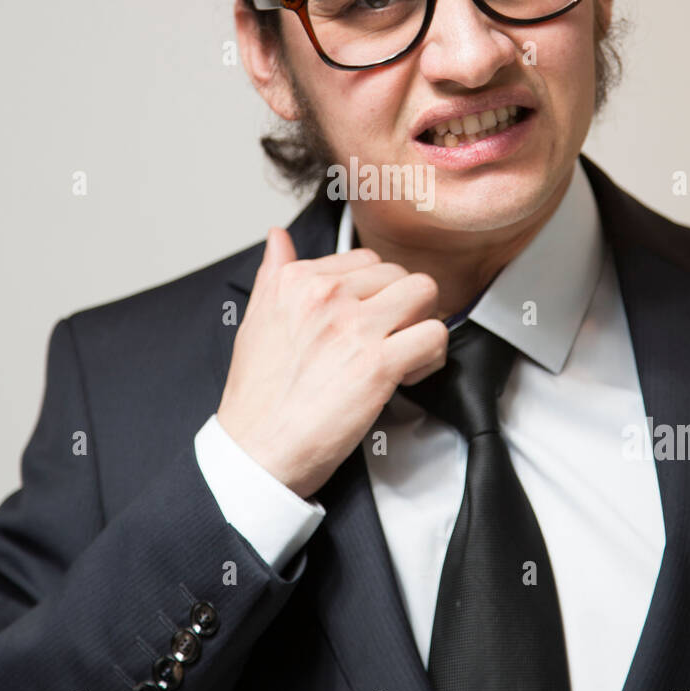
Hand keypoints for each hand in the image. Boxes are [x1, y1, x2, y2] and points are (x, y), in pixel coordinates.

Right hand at [216, 226, 447, 498]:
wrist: (257, 451)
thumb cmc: (258, 399)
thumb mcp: (255, 321)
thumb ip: (273, 274)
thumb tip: (279, 239)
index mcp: (296, 281)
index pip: (364, 260)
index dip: (375, 293)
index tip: (369, 319)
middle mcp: (326, 296)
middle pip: (399, 273)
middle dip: (402, 307)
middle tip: (389, 339)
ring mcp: (353, 327)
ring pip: (424, 294)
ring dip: (421, 323)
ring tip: (403, 352)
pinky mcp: (378, 364)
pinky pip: (434, 336)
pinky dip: (430, 357)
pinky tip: (407, 374)